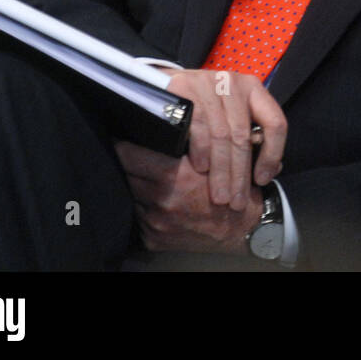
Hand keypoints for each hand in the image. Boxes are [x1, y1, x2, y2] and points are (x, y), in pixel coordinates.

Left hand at [115, 141, 262, 254]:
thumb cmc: (230, 188)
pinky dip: (145, 207)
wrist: (240, 229)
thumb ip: (190, 142)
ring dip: (137, 185)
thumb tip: (164, 122)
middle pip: (126, 173)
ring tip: (150, 178)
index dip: (123, 144)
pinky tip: (158, 202)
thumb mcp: (216, 158)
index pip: (129, 155)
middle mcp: (162, 200)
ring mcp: (155, 222)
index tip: (121, 137)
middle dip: (129, 163)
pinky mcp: (152, 237)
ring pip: (132, 194)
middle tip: (132, 153)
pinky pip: (139, 216)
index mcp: (176, 177)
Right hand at [165, 68, 286, 210]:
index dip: (272, 155)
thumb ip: (250, 137)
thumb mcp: (231, 114)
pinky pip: (198, 126)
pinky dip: (202, 151)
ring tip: (220, 195)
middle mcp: (234, 84)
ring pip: (222, 136)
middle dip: (240, 174)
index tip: (262, 180)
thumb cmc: (204, 107)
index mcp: (253, 89)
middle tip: (236, 201)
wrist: (164, 84)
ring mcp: (210, 84)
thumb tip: (269, 172)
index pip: (275, 123)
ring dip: (221, 171)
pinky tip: (202, 169)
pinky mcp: (186, 89)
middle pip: (243, 136)